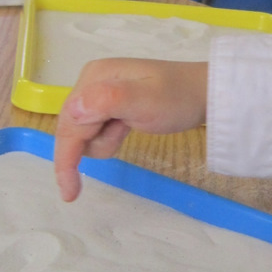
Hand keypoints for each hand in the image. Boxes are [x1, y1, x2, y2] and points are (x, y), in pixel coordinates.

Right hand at [53, 59, 207, 201]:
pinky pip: (97, 130)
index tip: (70, 194)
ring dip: (105, 140)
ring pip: (84, 133)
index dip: (65, 159)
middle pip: (72, 129)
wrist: (206, 94)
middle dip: (94, 143)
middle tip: (123, 135)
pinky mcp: (111, 105)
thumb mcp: (146, 101)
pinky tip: (127, 128)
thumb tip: (72, 110)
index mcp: (93, 77)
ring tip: (130, 128)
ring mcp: (100, 93)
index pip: (68, 124)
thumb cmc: (178, 99)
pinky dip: (109, 137)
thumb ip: (107, 101)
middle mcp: (91, 82)